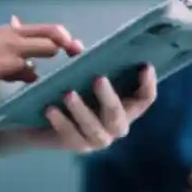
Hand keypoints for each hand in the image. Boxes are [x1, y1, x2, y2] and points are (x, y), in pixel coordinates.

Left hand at [5, 16, 158, 152]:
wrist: (42, 122)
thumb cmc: (71, 91)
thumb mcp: (78, 74)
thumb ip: (79, 60)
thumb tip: (75, 45)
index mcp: (125, 107)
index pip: (145, 99)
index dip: (148, 84)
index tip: (145, 66)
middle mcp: (115, 126)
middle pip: (118, 116)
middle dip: (109, 98)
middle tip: (98, 78)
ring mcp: (97, 139)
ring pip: (94, 129)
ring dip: (82, 111)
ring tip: (68, 94)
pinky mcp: (77, 146)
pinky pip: (71, 136)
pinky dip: (62, 122)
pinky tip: (51, 109)